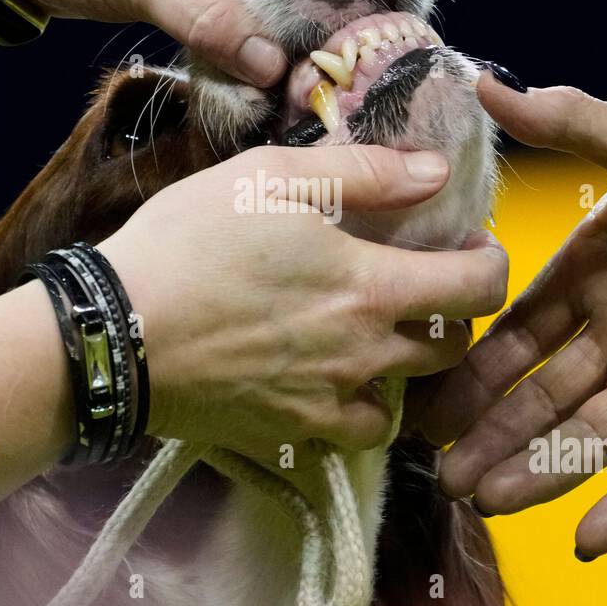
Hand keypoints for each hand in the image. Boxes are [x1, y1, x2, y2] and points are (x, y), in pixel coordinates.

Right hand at [98, 144, 507, 456]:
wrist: (114, 332)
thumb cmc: (188, 243)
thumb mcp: (271, 179)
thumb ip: (365, 173)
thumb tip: (435, 172)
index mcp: (367, 287)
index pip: (477, 289)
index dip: (493, 265)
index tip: (473, 247)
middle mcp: (361, 354)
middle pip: (452, 350)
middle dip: (457, 316)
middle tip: (426, 286)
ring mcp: (325, 402)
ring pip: (405, 399)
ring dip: (407, 368)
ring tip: (378, 337)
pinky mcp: (287, 433)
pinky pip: (349, 433)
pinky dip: (355, 409)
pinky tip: (331, 379)